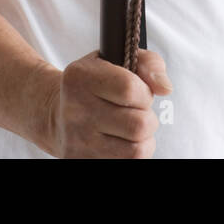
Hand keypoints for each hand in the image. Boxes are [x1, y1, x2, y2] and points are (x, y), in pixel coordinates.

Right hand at [43, 48, 172, 157]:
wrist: (58, 113)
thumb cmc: (97, 83)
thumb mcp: (119, 59)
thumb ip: (150, 64)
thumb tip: (165, 88)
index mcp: (80, 78)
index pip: (130, 89)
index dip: (144, 93)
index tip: (139, 92)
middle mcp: (75, 110)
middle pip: (138, 124)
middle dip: (147, 118)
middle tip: (137, 112)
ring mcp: (76, 141)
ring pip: (136, 150)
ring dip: (143, 140)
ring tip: (132, 128)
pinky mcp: (79, 161)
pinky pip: (127, 163)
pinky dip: (132, 155)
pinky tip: (122, 142)